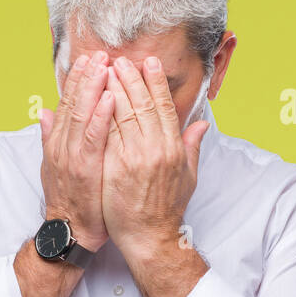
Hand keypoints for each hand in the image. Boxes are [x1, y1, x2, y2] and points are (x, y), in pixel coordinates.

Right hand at [38, 51, 114, 251]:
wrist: (70, 230)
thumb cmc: (70, 199)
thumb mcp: (54, 165)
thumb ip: (50, 137)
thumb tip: (43, 112)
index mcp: (57, 143)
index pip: (67, 104)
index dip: (76, 80)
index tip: (88, 60)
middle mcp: (61, 146)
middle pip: (73, 103)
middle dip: (86, 76)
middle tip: (100, 54)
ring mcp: (71, 156)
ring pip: (81, 114)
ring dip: (93, 88)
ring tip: (105, 66)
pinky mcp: (85, 168)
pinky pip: (94, 138)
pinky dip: (101, 117)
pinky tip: (110, 99)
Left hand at [99, 55, 210, 259]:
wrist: (149, 238)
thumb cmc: (166, 209)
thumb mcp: (187, 176)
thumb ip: (192, 146)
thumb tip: (202, 123)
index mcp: (173, 148)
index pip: (164, 106)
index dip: (156, 82)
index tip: (148, 63)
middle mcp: (156, 149)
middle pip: (143, 104)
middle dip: (131, 78)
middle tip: (121, 58)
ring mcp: (135, 158)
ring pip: (124, 114)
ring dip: (114, 88)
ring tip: (105, 69)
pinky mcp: (116, 168)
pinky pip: (107, 134)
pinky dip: (101, 113)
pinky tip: (94, 97)